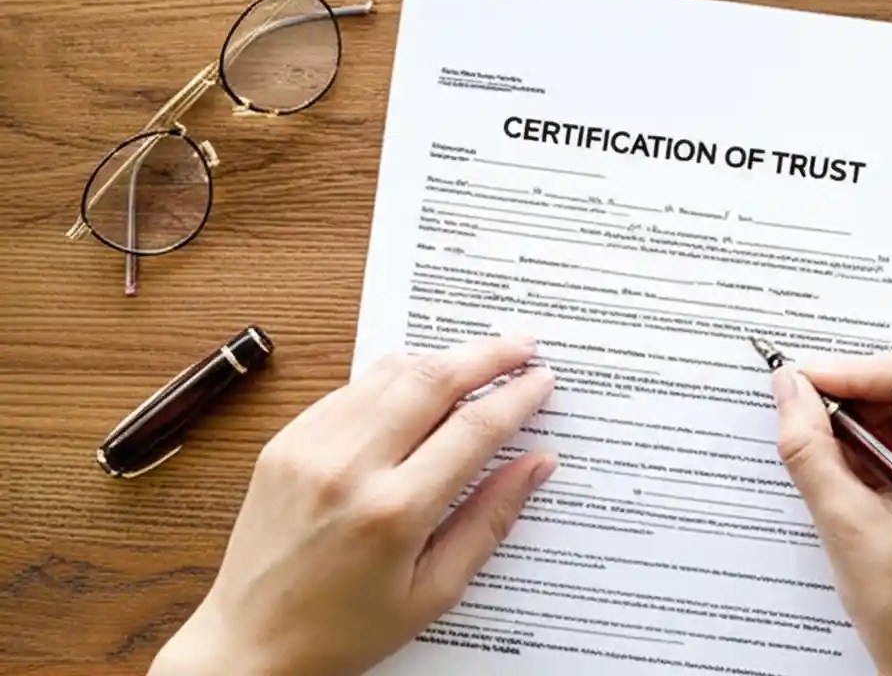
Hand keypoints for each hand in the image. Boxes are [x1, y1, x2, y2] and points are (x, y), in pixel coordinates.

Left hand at [150, 336, 556, 675]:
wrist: (249, 645)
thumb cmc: (344, 631)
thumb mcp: (434, 592)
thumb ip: (489, 520)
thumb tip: (537, 465)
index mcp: (394, 512)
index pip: (473, 429)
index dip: (517, 397)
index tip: (543, 379)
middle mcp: (349, 468)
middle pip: (433, 379)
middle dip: (487, 355)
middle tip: (523, 344)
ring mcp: (309, 448)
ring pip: (390, 372)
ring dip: (441, 358)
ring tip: (478, 358)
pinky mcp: (284, 442)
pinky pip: (350, 390)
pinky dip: (392, 379)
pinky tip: (417, 387)